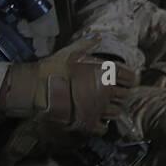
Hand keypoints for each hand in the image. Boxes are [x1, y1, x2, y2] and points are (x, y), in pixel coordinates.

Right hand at [0, 36, 138, 134]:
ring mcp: (98, 107)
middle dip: (119, 96)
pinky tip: (94, 120)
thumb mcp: (71, 52)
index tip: (125, 82)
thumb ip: (87, 44)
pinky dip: (101, 126)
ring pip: (117, 113)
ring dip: (112, 111)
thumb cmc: (52, 68)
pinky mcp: (88, 122)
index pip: (131, 78)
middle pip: (125, 96)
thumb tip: (97, 36)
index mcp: (106, 72)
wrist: (34, 87)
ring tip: (102, 107)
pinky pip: (103, 128)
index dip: (130, 80)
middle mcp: (106, 90)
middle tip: (110, 95)